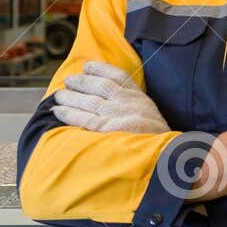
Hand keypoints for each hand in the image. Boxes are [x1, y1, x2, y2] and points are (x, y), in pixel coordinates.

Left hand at [52, 61, 169, 134]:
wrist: (169, 159)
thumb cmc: (161, 145)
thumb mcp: (155, 121)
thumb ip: (138, 111)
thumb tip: (116, 105)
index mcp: (142, 100)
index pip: (120, 77)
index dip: (101, 69)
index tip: (88, 66)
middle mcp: (129, 103)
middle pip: (101, 86)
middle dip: (82, 82)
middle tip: (68, 80)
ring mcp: (119, 116)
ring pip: (89, 101)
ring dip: (71, 97)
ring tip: (59, 95)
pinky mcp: (109, 130)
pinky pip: (84, 119)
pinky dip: (69, 114)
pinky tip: (58, 111)